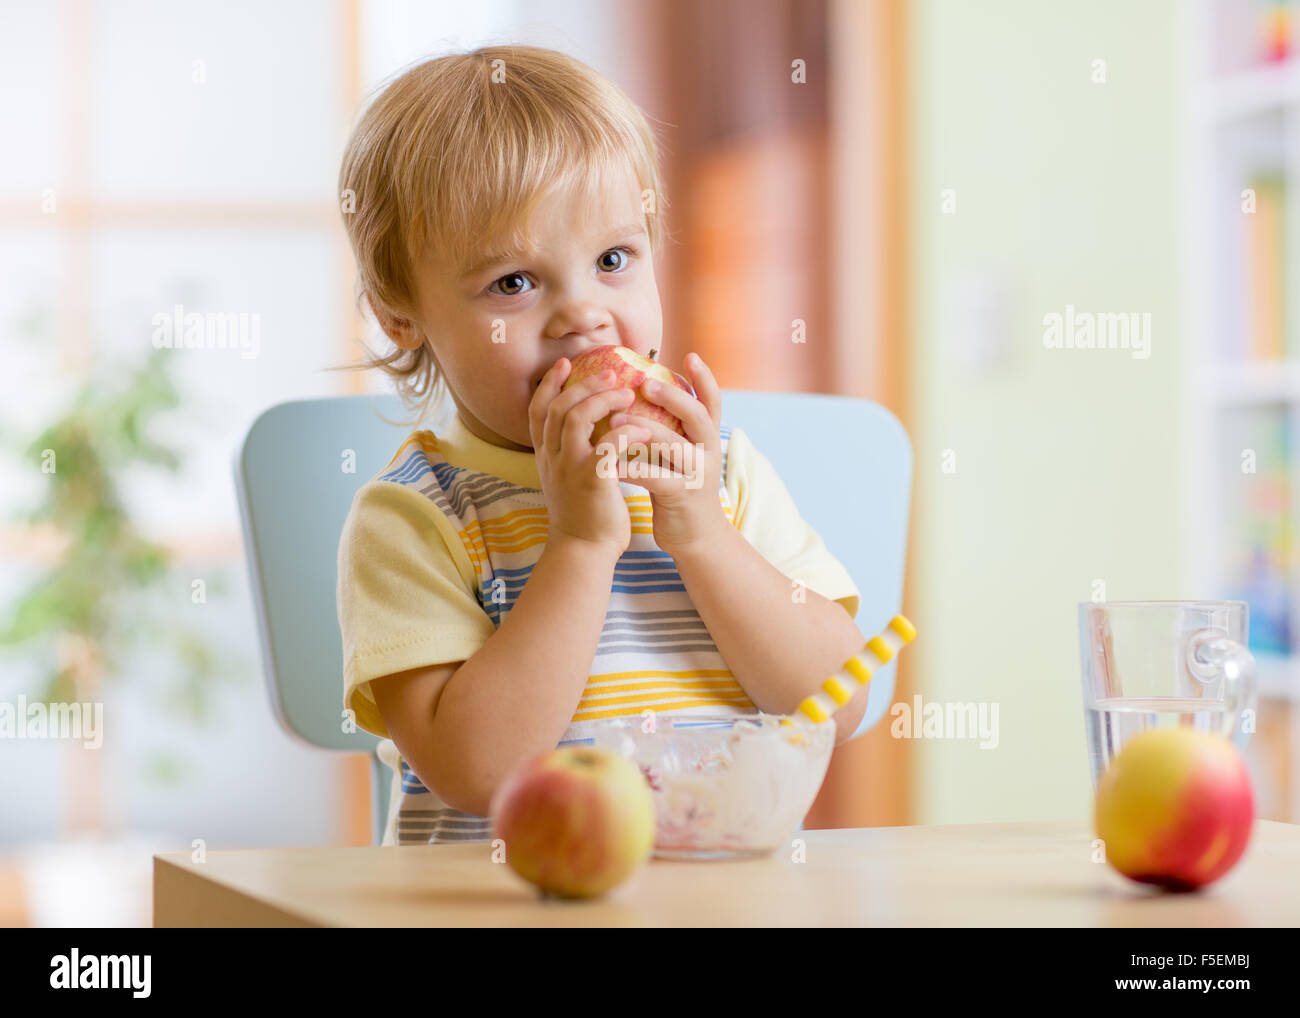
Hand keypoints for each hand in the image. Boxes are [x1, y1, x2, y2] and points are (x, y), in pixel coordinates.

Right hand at [528, 358, 653, 557]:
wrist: (583, 551)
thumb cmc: (585, 515)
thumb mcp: (567, 479)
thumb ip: (572, 452)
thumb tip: (589, 427)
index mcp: (546, 456)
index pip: (538, 410)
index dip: (550, 384)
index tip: (566, 364)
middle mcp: (552, 459)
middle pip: (559, 407)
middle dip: (584, 385)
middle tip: (609, 372)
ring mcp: (568, 469)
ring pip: (576, 419)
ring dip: (603, 400)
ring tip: (627, 394)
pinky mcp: (591, 482)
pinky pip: (606, 447)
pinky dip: (624, 432)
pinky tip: (641, 428)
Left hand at [607, 351, 724, 555]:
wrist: (695, 537)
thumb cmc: (679, 488)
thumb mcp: (681, 454)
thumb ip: (670, 428)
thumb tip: (641, 392)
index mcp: (707, 438)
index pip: (712, 402)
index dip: (704, 378)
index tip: (690, 355)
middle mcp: (708, 452)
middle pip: (698, 416)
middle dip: (672, 397)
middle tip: (643, 382)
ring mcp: (697, 475)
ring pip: (675, 446)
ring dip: (645, 430)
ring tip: (616, 419)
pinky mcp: (682, 497)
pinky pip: (656, 478)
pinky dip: (631, 469)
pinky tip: (610, 462)